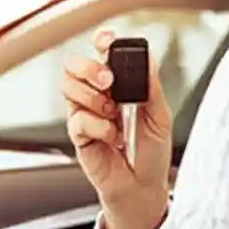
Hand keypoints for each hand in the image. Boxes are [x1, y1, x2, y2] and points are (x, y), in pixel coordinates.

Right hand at [62, 29, 172, 228]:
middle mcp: (97, 96)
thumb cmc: (151, 152)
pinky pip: (77, 120)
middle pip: (73, 66)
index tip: (107, 41)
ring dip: (92, 97)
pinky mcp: (78, 136)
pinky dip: (98, 126)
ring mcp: (85, 115)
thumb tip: (148, 57)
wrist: (144, 187)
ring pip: (68, 87)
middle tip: (109, 83)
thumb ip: (151, 86)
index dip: (100, 42)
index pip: (102, 54)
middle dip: (89, 68)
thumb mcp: (160, 115)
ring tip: (113, 114)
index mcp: (118, 85)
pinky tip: (113, 138)